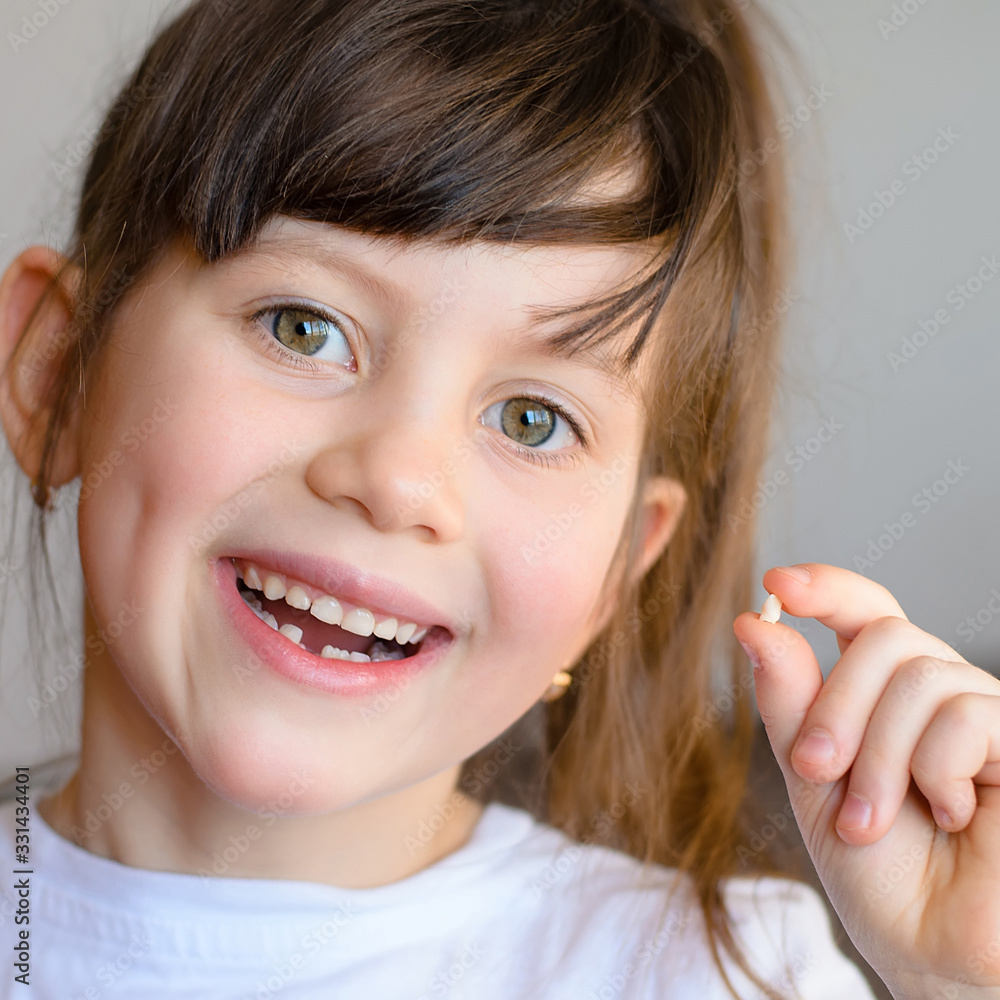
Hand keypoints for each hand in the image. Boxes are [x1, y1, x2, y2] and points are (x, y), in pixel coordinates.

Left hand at [733, 564, 999, 999]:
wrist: (928, 950)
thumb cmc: (877, 871)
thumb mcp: (813, 778)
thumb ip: (790, 702)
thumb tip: (755, 622)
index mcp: (888, 694)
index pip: (867, 612)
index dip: (827, 588)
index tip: (777, 586)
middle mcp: (942, 693)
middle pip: (885, 638)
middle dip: (838, 707)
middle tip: (815, 770)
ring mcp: (990, 716)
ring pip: (921, 679)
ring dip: (879, 759)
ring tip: (869, 821)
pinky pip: (969, 717)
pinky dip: (935, 772)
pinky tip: (950, 815)